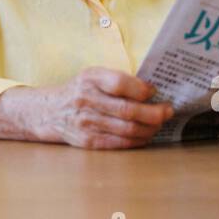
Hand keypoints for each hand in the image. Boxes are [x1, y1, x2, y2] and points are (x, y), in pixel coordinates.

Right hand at [0, 67, 172, 148]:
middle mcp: (86, 100)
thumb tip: (151, 90)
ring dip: (150, 128)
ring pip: (127, 129)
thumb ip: (118, 80)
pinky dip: (137, 140)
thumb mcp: (93, 75)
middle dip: (154, 112)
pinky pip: (119, 143)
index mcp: (89, 79)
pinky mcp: (88, 141)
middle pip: (128, 110)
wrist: (50, 111)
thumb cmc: (80, 91)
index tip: (155, 91)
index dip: (142, 89)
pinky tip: (146, 135)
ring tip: (159, 123)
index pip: (120, 83)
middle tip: (168, 110)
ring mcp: (86, 123)